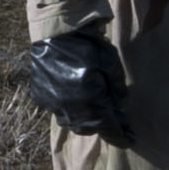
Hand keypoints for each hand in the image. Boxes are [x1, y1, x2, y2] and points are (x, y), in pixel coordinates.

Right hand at [23, 26, 132, 142]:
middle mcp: (69, 107)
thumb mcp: (112, 66)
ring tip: (93, 108)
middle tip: (113, 119)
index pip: (107, 128)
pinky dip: (68, 107)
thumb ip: (117, 93)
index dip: (119, 137)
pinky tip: (75, 95)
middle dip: (102, 126)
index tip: (129, 140)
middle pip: (88, 128)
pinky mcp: (40, 95)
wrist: (58, 29)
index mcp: (90, 101)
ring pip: (71, 121)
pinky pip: (57, 110)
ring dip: (84, 119)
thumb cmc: (90, 45)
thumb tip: (120, 113)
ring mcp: (51, 103)